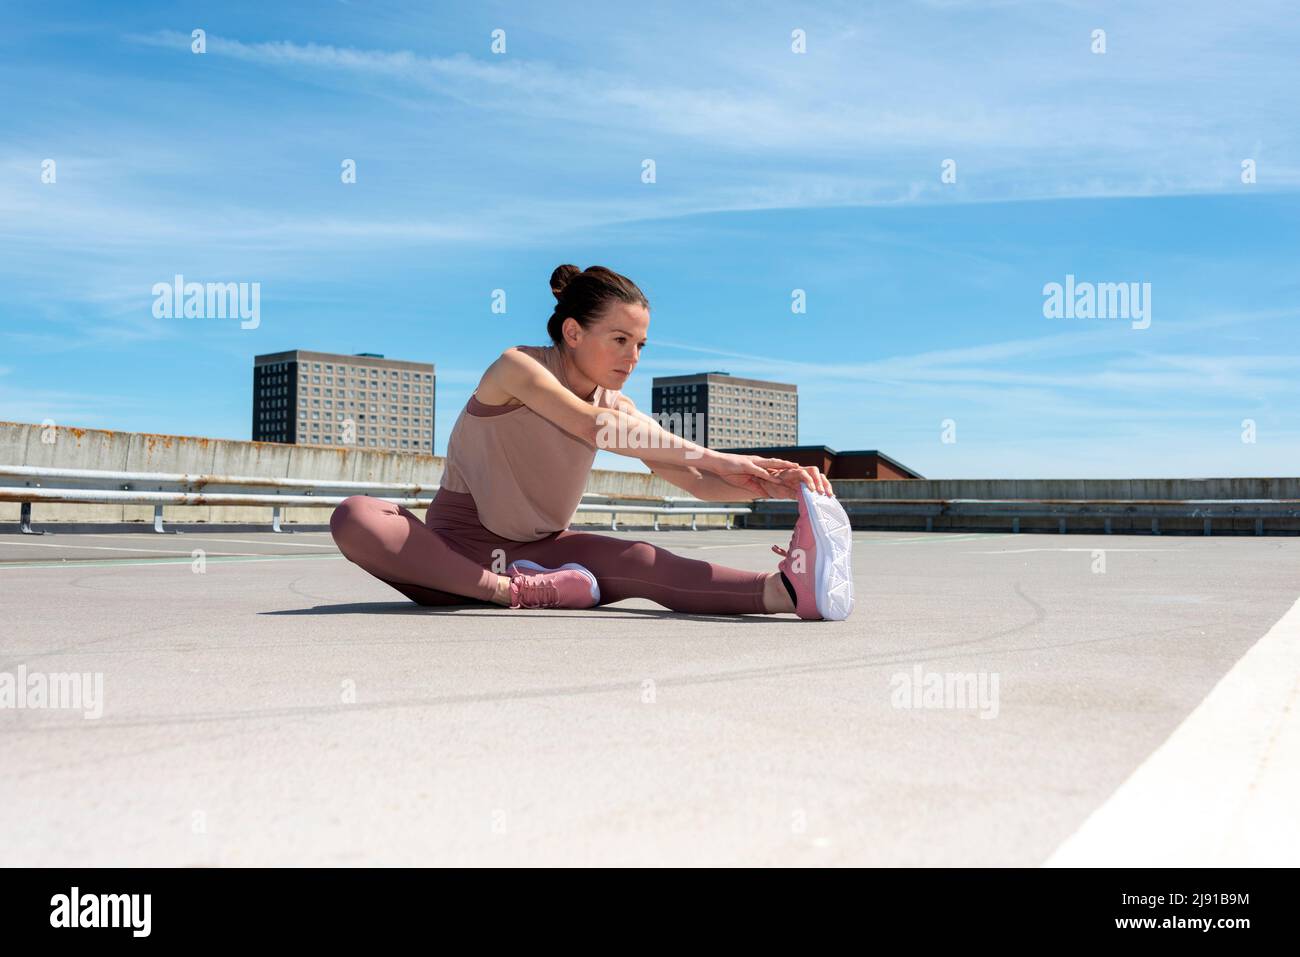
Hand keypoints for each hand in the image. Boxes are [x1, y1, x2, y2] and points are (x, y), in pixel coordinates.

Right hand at [707, 453, 834, 497]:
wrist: (716, 463)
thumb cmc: (729, 471)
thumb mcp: (745, 482)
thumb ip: (757, 486)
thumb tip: (766, 494)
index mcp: (760, 467)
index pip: (777, 471)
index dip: (789, 474)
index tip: (799, 479)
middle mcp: (760, 463)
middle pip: (779, 466)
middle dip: (792, 468)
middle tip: (805, 471)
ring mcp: (754, 463)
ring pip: (773, 465)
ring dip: (785, 466)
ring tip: (797, 468)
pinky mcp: (747, 465)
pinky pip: (760, 471)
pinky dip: (769, 474)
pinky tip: (777, 477)